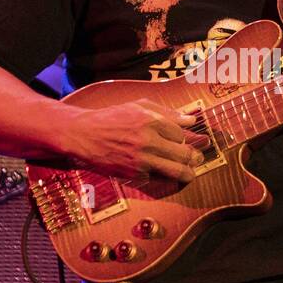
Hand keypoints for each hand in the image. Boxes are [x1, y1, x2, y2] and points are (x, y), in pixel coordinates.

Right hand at [68, 99, 209, 183]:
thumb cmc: (113, 118)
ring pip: (176, 170)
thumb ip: (167, 112)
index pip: (180, 133)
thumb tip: (191, 119)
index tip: (184, 140)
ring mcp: (141, 159)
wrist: (84, 135)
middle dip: (194, 158)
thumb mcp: (138, 106)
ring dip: (187, 173)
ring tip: (191, 173)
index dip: (183, 137)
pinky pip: (157, 177)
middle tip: (197, 159)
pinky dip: (163, 176)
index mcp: (151, 120)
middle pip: (184, 153)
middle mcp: (148, 140)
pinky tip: (163, 172)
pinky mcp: (134, 173)